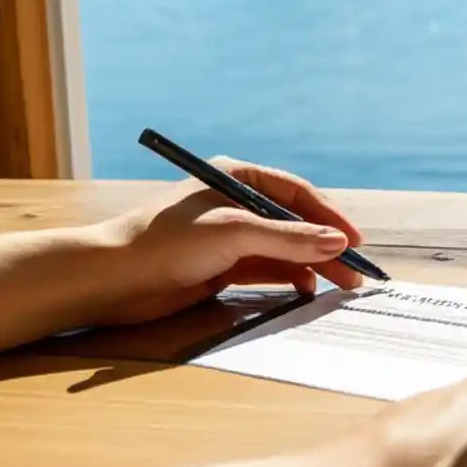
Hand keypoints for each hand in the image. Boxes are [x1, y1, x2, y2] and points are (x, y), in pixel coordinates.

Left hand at [92, 157, 364, 325]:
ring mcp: (230, 236)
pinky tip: (306, 289)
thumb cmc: (165, 242)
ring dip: (313, 265)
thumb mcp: (233, 234)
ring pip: (285, 249)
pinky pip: (268, 269)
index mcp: (236, 177)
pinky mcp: (222, 266)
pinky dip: (291, 278)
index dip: (329, 217)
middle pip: (295, 223)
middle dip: (326, 246)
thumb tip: (338, 242)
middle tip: (355, 273)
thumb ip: (287, 239)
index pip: (296, 193)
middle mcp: (235, 203)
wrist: (111, 279)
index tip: (355, 242)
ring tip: (339, 287)